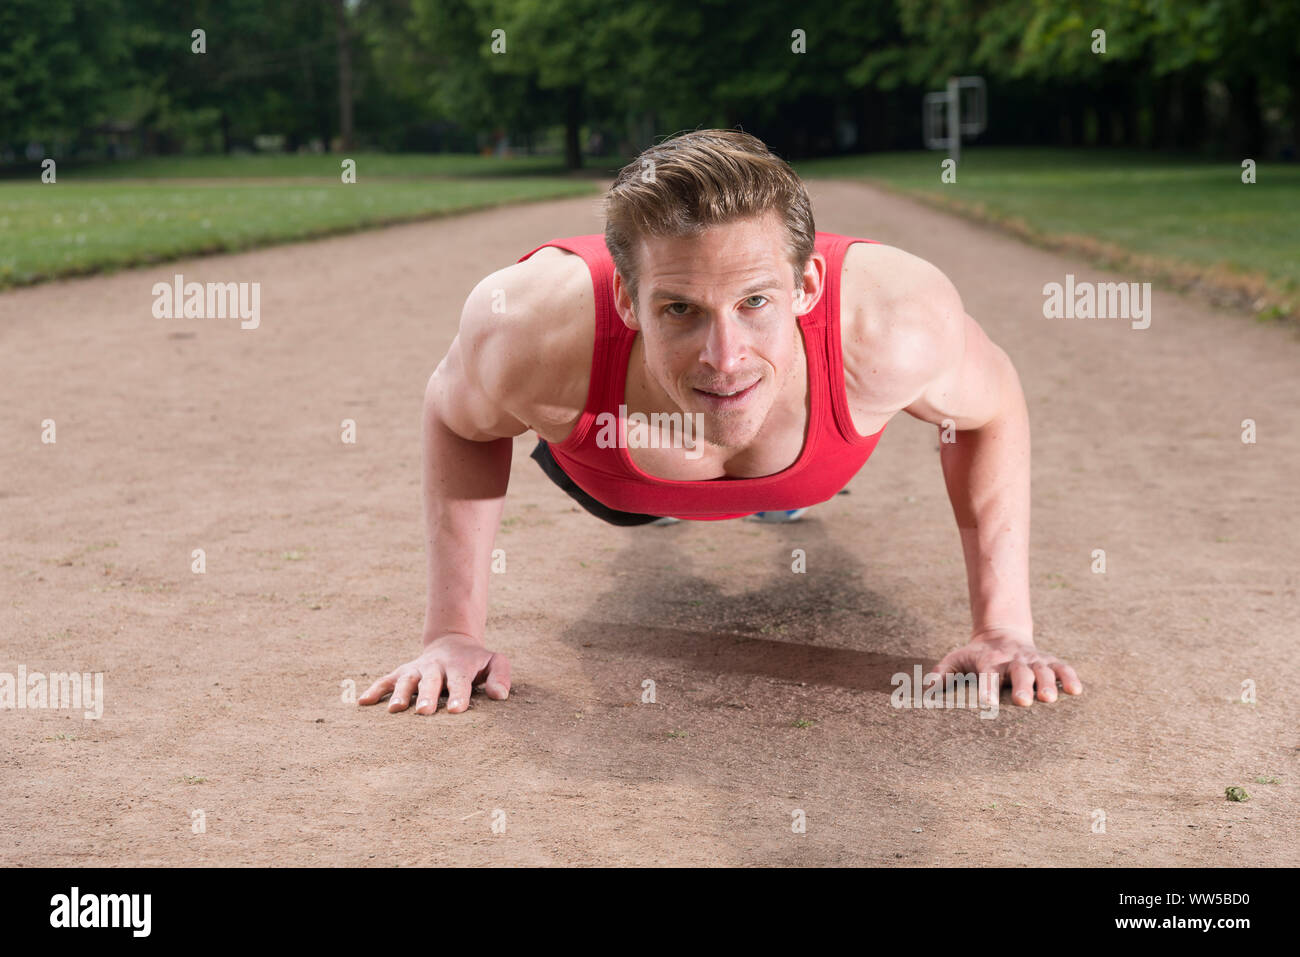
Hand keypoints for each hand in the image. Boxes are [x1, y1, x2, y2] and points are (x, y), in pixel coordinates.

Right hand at [358, 633, 510, 714]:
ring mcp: (417, 669)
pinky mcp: (402, 672)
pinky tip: (362, 702)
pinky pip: (386, 680)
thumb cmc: (476, 661)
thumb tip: (499, 695)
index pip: (460, 682)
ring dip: (400, 694)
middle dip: (427, 696)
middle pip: (431, 682)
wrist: (452, 642)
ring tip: (394, 710)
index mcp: (459, 666)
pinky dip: (375, 689)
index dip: (459, 695)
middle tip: (424, 712)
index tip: (456, 710)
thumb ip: (500, 676)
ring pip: (407, 680)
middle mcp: (436, 667)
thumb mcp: (494, 662)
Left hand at [929, 627, 1081, 706]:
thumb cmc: (976, 656)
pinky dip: (1070, 677)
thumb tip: (926, 688)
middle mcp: (1013, 660)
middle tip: (1023, 703)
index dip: (987, 689)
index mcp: (989, 661)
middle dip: (1022, 686)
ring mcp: (1033, 659)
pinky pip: (1063, 667)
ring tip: (1050, 699)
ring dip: (1048, 683)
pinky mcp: (1049, 660)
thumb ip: (942, 672)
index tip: (987, 705)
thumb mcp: (956, 658)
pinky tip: (1077, 691)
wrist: (1001, 634)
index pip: (987, 675)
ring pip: (1043, 670)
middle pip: (1019, 672)